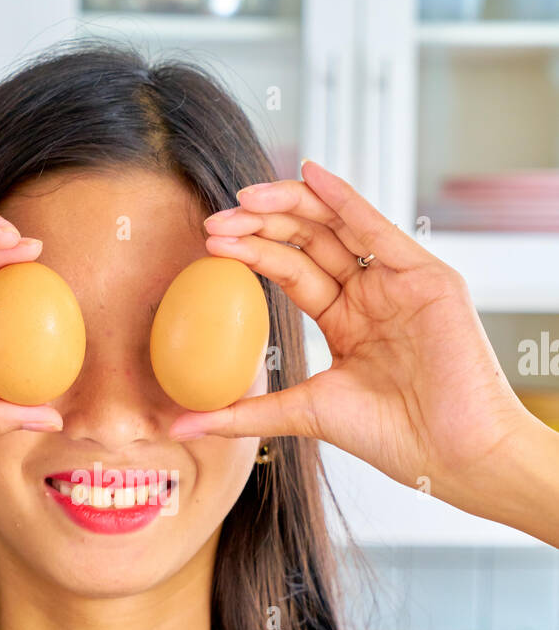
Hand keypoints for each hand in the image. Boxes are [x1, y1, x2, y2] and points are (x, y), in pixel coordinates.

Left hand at [172, 158, 532, 517]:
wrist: (450, 453)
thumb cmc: (392, 438)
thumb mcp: (304, 414)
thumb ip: (244, 414)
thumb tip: (180, 426)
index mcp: (348, 321)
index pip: (293, 271)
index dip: (252, 253)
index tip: (209, 243)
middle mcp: (373, 295)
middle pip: (311, 242)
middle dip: (261, 226)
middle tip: (216, 220)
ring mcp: (400, 282)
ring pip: (338, 226)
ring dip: (290, 206)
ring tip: (245, 198)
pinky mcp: (426, 277)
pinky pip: (378, 228)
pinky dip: (344, 199)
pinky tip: (310, 175)